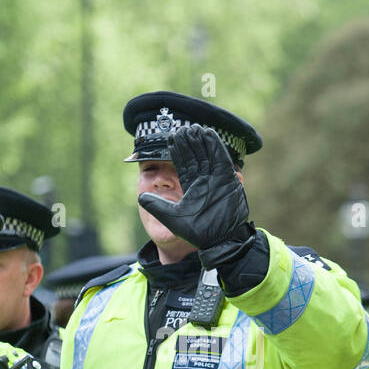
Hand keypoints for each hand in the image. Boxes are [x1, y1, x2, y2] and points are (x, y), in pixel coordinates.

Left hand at [137, 125, 250, 252]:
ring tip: (195, 127)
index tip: (172, 137)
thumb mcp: (171, 218)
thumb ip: (157, 206)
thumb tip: (140, 197)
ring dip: (202, 141)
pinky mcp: (228, 180)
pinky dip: (216, 147)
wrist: (218, 240)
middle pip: (196, 156)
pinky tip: (210, 134)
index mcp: (190, 187)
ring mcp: (216, 179)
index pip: (183, 164)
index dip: (178, 151)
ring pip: (208, 155)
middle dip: (190, 142)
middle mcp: (204, 181)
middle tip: (184, 128)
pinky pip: (221, 160)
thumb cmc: (195, 233)